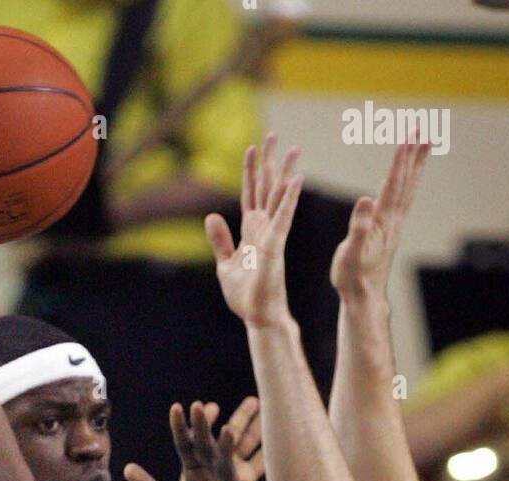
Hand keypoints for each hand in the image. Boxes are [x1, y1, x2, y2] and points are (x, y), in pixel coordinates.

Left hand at [124, 400, 269, 480]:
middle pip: (208, 449)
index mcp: (197, 475)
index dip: (181, 429)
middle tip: (197, 406)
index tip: (175, 408)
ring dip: (228, 451)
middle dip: (204, 429)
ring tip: (226, 432)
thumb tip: (127, 468)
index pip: (187, 447)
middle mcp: (216, 477)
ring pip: (229, 467)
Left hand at [205, 133, 302, 327]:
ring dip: (286, 173)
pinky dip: (289, 199)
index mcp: (251, 231)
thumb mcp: (225, 264)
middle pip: (267, 188)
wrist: (258, 316)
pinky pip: (284, 217)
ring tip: (294, 148)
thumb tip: (211, 217)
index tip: (254, 147)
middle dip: (270, 162)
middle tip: (275, 135)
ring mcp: (271, 235)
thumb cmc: (245, 296)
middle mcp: (263, 229)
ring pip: (279, 197)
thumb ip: (220, 241)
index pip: (251, 194)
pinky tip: (297, 179)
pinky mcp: (276, 245)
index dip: (251, 171)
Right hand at [330, 141, 427, 303]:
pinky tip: (403, 177)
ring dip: (414, 165)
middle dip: (412, 155)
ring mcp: (393, 225)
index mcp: (383, 222)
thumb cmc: (352, 278)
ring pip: (407, 188)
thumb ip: (358, 228)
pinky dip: (405, 181)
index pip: (393, 184)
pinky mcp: (389, 231)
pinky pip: (401, 198)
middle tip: (421, 130)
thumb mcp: (350, 254)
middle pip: (406, 181)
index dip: (400, 160)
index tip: (407, 137)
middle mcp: (393, 220)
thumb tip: (366, 201)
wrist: (364, 298)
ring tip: (422, 144)